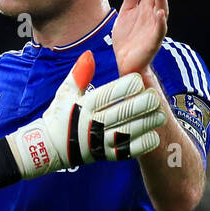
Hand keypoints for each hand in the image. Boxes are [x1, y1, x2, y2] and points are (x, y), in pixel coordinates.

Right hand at [5, 50, 164, 178]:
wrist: (48, 149)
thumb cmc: (60, 116)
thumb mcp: (65, 93)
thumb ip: (79, 74)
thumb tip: (89, 54)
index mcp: (84, 106)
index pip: (109, 94)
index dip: (127, 86)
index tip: (139, 80)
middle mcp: (92, 125)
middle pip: (123, 112)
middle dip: (143, 104)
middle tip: (156, 97)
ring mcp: (98, 142)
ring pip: (128, 131)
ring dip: (147, 123)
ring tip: (161, 115)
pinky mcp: (104, 156)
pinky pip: (126, 152)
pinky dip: (141, 144)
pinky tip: (153, 136)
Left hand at [111, 0, 168, 75]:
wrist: (125, 62)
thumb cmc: (127, 39)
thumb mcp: (125, 13)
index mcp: (146, 7)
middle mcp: (153, 15)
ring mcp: (154, 27)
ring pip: (161, 9)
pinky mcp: (154, 41)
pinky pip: (159, 30)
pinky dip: (160, 21)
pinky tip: (159, 13)